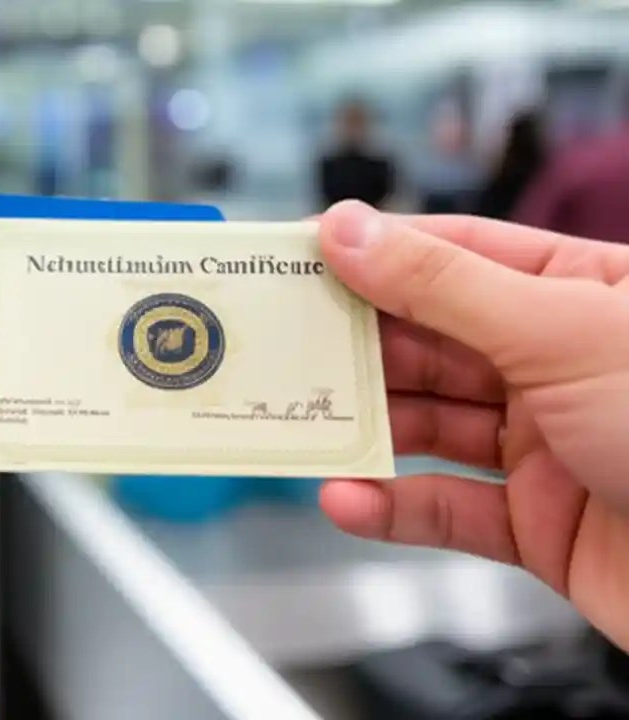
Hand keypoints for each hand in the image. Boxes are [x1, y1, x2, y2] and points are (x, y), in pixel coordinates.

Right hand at [316, 200, 628, 649]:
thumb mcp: (560, 332)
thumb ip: (443, 285)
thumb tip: (352, 230)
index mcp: (577, 294)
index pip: (452, 255)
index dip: (370, 254)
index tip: (296, 258)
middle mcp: (556, 364)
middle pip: (426, 344)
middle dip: (354, 347)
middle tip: (281, 347)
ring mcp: (545, 445)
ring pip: (426, 427)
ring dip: (363, 430)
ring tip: (304, 422)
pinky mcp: (537, 524)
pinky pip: (445, 510)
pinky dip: (392, 508)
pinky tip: (349, 497)